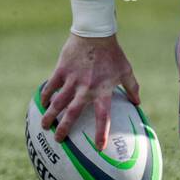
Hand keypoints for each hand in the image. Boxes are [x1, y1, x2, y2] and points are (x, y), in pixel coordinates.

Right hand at [40, 34, 140, 148]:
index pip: (103, 116)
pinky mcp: (61, 70)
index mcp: (103, 90)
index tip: (98, 147)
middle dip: (64, 129)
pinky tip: (42, 102)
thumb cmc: (113, 53)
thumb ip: (132, 88)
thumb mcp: (125, 70)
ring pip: (57, 102)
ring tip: (44, 125)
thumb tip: (138, 103)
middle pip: (73, 114)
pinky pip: (50, 86)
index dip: (101, 133)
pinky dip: (45, 95)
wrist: (95, 33)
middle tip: (58, 140)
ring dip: (50, 115)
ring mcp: (72, 80)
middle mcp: (86, 88)